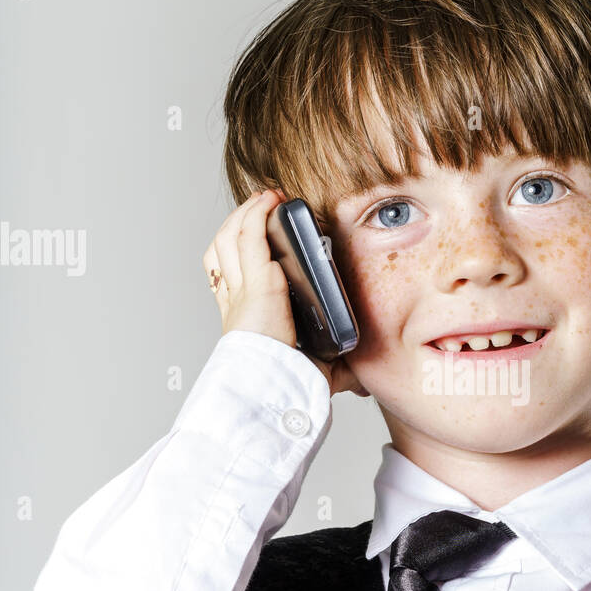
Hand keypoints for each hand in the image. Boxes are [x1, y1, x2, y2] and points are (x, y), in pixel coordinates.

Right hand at [203, 189, 369, 398]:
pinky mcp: (256, 282)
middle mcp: (236, 301)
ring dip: (246, 214)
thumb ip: (338, 368)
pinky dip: (256, 214)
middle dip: (240, 223)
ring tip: (267, 200)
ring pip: (228, 239)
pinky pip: (248, 236)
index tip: (259, 238)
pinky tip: (270, 201)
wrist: (278, 391)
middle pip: (223, 250)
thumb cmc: (292, 384)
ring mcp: (242, 289)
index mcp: (246, 318)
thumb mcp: (318, 369)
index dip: (240, 254)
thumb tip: (367, 382)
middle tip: (264, 208)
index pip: (231, 276)